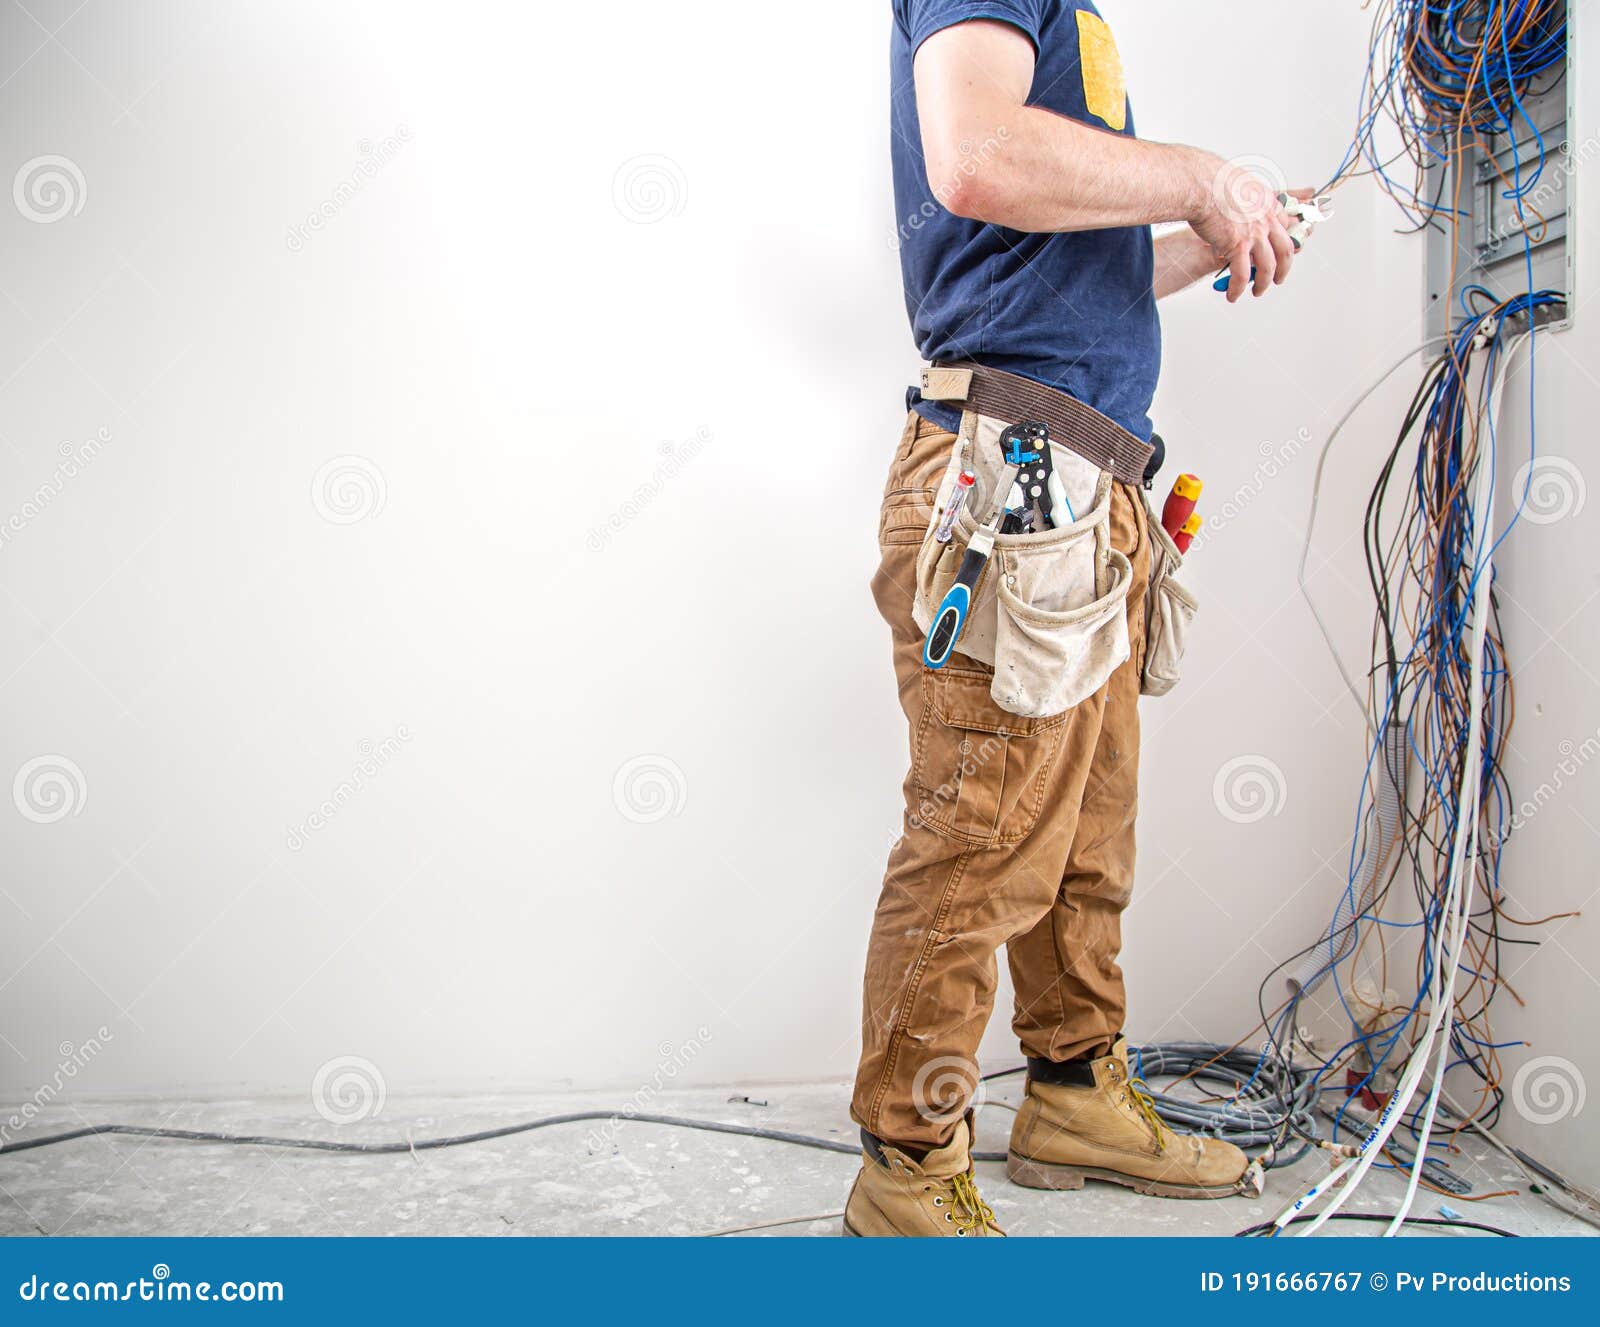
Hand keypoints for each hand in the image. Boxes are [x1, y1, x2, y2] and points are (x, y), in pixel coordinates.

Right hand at [1186, 154, 1309, 302]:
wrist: (1201, 184)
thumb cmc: (1212, 180)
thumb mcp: (1240, 183)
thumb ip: (1246, 197)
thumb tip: (1238, 201)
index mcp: (1268, 204)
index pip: (1286, 225)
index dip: (1285, 241)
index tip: (1283, 251)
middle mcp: (1266, 220)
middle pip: (1285, 250)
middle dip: (1283, 269)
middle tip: (1278, 278)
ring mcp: (1255, 234)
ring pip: (1268, 267)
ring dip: (1263, 283)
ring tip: (1257, 291)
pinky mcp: (1238, 246)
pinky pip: (1242, 274)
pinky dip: (1237, 288)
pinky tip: (1233, 294)